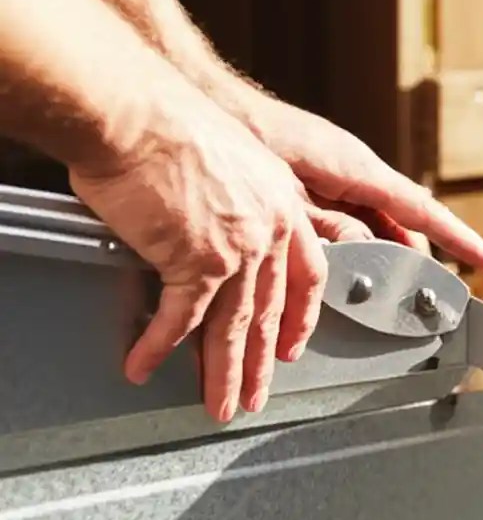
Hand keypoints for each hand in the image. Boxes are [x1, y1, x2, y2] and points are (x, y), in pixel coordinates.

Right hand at [69, 92, 328, 422]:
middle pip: (271, 312)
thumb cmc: (169, 125)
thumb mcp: (230, 159)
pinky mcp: (197, 260)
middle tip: (254, 396)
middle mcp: (270, 230)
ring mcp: (238, 249)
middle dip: (261, 363)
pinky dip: (158, 348)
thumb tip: (214, 229)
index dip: (302, 316)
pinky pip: (179, 320)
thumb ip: (237, 201)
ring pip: (235, 328)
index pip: (308, 273)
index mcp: (283, 204)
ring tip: (218, 406)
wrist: (137, 113)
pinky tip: (143, 367)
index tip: (294, 345)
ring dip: (223, 373)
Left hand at [204, 71, 482, 271]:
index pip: (425, 213)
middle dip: (412, 257)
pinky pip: (350, 216)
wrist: (213, 108)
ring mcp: (341, 177)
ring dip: (378, 252)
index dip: (460, 241)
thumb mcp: (297, 195)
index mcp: (363, 172)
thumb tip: (367, 250)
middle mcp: (359, 173)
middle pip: (403, 224)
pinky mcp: (319, 181)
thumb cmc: (256, 137)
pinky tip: (338, 263)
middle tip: (417, 293)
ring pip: (376, 224)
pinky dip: (353, 239)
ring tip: (372, 285)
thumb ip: (335, 226)